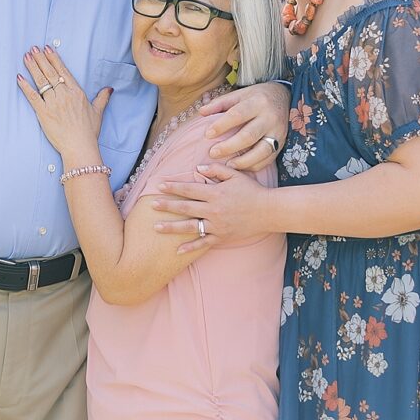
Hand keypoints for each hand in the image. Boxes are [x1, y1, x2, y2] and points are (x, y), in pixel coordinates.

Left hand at [16, 46, 108, 159]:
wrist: (79, 146)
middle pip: (50, 73)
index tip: (47, 49)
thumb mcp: (98, 112)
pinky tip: (19, 77)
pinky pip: (32, 97)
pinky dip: (25, 87)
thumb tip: (109, 89)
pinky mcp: (43, 113)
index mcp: (76, 92)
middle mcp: (64, 95)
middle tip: (33, 48)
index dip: (54, 59)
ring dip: (33, 67)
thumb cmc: (89, 131)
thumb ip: (102, 98)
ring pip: (41, 81)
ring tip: (26, 56)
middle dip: (41, 59)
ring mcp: (53, 103)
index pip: (63, 71)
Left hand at [151, 163, 272, 251]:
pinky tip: (176, 250)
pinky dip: (190, 247)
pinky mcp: (222, 237)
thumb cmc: (251, 191)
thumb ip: (216, 170)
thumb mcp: (235, 175)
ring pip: (190, 227)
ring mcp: (217, 225)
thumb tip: (197, 169)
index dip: (173, 186)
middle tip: (151, 205)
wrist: (268, 212)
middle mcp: (214, 210)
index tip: (159, 185)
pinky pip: (203, 244)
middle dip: (167, 205)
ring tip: (156, 227)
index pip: (189, 189)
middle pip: (185, 207)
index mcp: (215, 193)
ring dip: (172, 227)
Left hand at [200, 82, 288, 171]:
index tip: (207, 134)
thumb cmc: (256, 97)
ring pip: (262, 150)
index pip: (237, 114)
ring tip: (228, 165)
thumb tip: (201, 112)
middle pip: (249, 135)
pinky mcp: (282, 143)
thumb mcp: (239, 94)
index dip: (221, 125)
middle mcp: (270, 117)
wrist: (284, 97)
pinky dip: (254, 165)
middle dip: (229, 147)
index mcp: (257, 102)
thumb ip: (220, 103)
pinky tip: (241, 167)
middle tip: (213, 153)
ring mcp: (278, 132)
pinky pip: (269, 158)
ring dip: (243, 161)